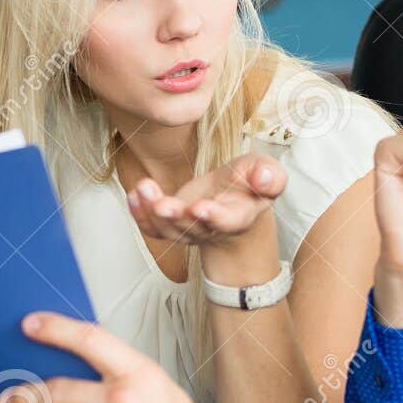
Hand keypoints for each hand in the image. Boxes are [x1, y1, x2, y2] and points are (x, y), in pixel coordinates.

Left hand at [127, 153, 285, 251]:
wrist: (233, 200)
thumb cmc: (249, 183)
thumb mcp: (266, 172)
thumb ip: (270, 175)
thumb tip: (265, 177)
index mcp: (238, 217)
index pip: (227, 222)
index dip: (214, 217)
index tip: (201, 208)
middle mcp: (210, 228)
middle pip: (191, 228)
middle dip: (176, 217)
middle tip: (162, 205)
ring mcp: (187, 229)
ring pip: (168, 229)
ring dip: (152, 211)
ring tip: (143, 188)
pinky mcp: (170, 225)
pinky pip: (152, 227)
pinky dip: (139, 215)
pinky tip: (132, 196)